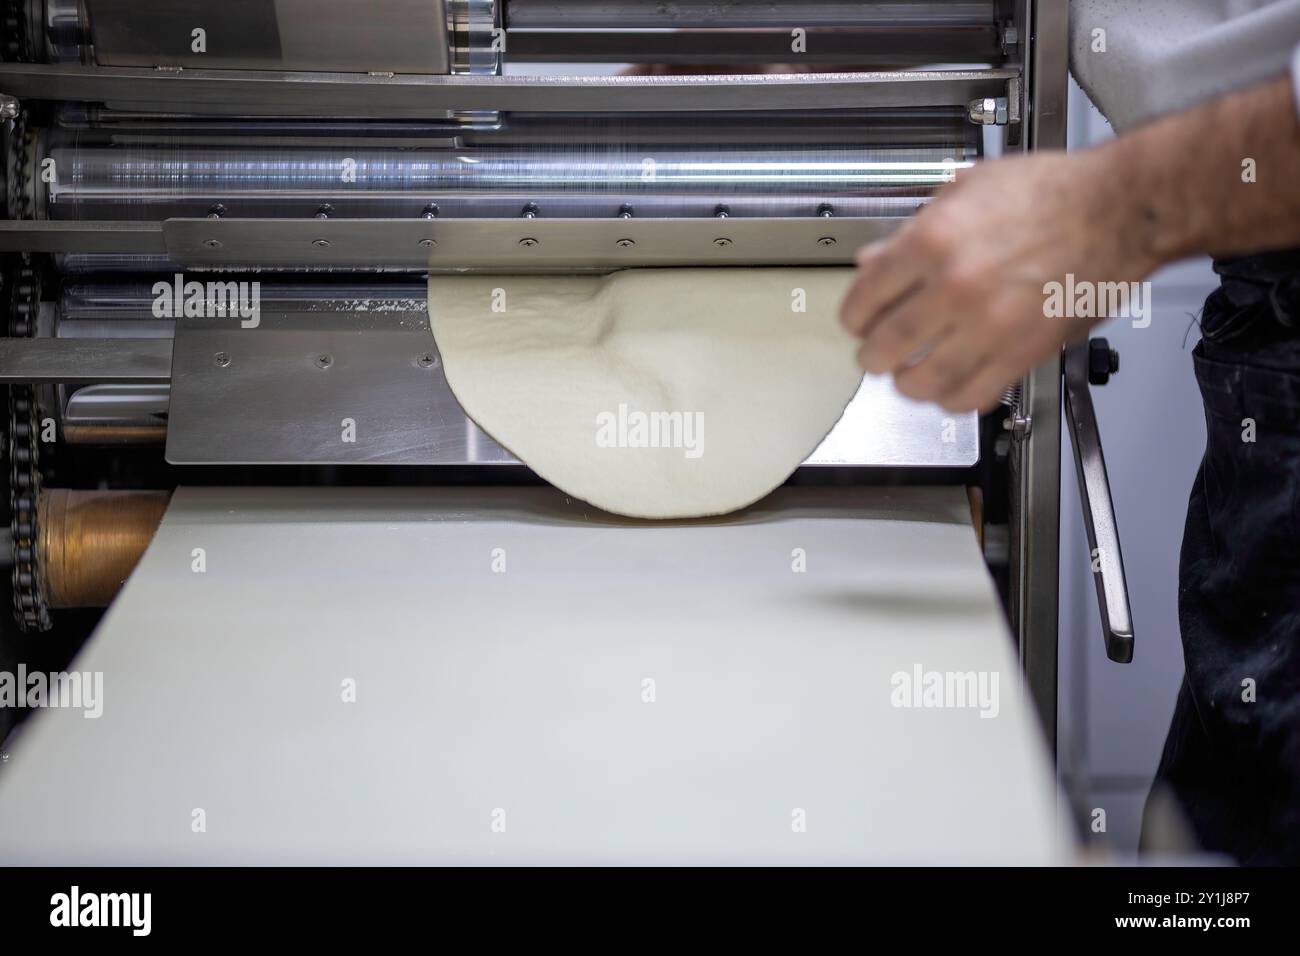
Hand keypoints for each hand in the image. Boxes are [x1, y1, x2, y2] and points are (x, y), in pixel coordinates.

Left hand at [839, 149, 1161, 411]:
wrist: (1121, 209)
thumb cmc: (1055, 192)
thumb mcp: (969, 189)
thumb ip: (914, 230)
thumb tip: (876, 261)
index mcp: (933, 241)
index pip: (862, 301)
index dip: (854, 317)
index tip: (859, 321)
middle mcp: (955, 288)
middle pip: (882, 349)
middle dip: (873, 354)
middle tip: (877, 352)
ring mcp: (988, 326)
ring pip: (917, 383)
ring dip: (907, 382)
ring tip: (910, 372)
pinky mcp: (1022, 354)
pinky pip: (968, 397)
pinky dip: (951, 398)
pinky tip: (951, 386)